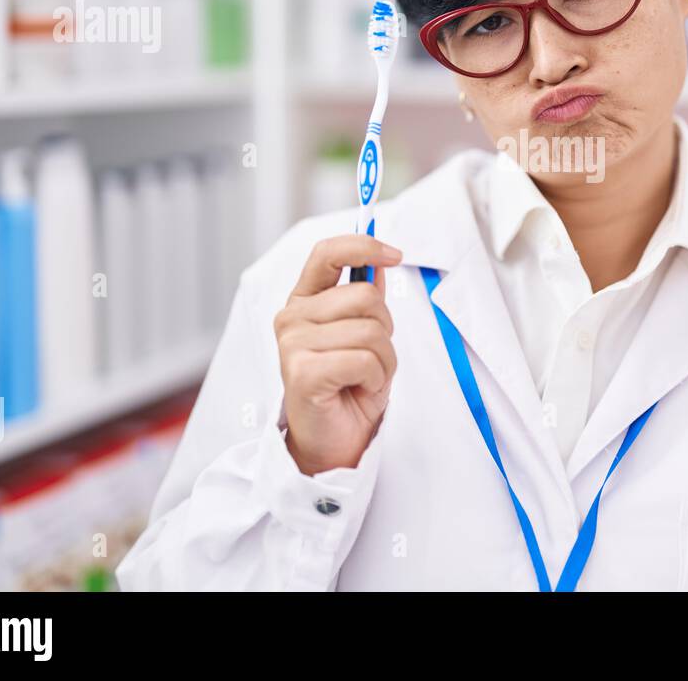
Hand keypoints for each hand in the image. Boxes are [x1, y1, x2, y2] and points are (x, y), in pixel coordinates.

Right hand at [274, 236, 402, 474]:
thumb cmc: (350, 387)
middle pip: (365, 296)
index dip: (364, 246)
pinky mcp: (302, 373)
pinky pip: (364, 359)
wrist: (335, 441)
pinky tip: (359, 390)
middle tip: (373, 358)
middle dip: (386, 329)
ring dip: (384, 359)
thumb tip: (380, 262)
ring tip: (366, 378)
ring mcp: (292, 344)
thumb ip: (366, 298)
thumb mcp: (367, 335)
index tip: (395, 255)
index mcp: (305, 301)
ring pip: (371, 330)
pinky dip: (376, 378)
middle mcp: (292, 318)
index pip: (327, 253)